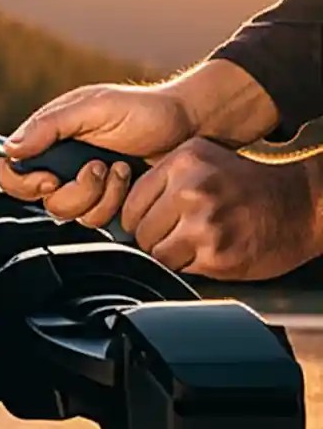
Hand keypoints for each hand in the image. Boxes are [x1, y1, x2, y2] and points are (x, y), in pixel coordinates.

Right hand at [0, 83, 195, 226]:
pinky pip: (98, 220)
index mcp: (51, 141)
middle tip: (97, 167)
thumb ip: (49, 125)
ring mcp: (86, 187)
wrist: (191, 126)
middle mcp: (63, 166)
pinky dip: (116, 203)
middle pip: (43, 200)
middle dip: (75, 190)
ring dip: (100, 194)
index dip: (24, 182)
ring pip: (72, 214)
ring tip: (120, 168)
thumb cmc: (145, 109)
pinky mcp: (109, 203)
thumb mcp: (93, 107)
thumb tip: (10, 148)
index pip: (14, 171)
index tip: (49, 179)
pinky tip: (130, 181)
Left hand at [121, 138, 322, 279]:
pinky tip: (210, 251)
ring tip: (193, 244)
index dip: (137, 218)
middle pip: (141, 231)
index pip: (131, 202)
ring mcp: (204, 224)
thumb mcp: (206, 160)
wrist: (304, 204)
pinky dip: (191, 265)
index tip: (149, 222)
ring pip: (157, 253)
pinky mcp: (218, 255)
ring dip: (170, 254)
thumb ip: (165, 177)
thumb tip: (125, 206)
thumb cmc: (252, 184)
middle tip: (176, 235)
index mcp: (185, 162)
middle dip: (154, 238)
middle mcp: (192, 190)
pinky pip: (182, 269)